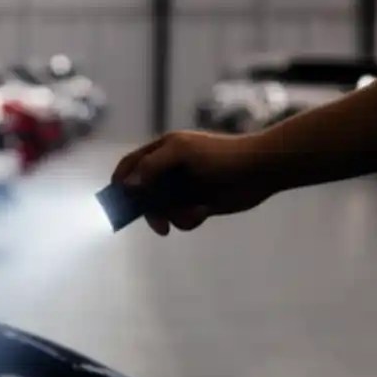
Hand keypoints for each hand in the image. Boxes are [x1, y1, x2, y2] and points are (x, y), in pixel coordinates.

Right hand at [112, 131, 276, 234]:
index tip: (116, 199)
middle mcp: (169, 171)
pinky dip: (189, 220)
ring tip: (196, 213)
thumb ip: (152, 165)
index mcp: (163, 151)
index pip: (130, 165)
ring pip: (161, 211)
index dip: (120, 181)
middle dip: (150, 210)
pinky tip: (205, 211)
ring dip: (175, 216)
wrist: (260, 169)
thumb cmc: (222, 155)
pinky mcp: (197, 205)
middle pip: (142, 195)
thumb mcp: (182, 152)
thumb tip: (129, 184)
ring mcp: (182, 189)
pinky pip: (180, 220)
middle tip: (159, 225)